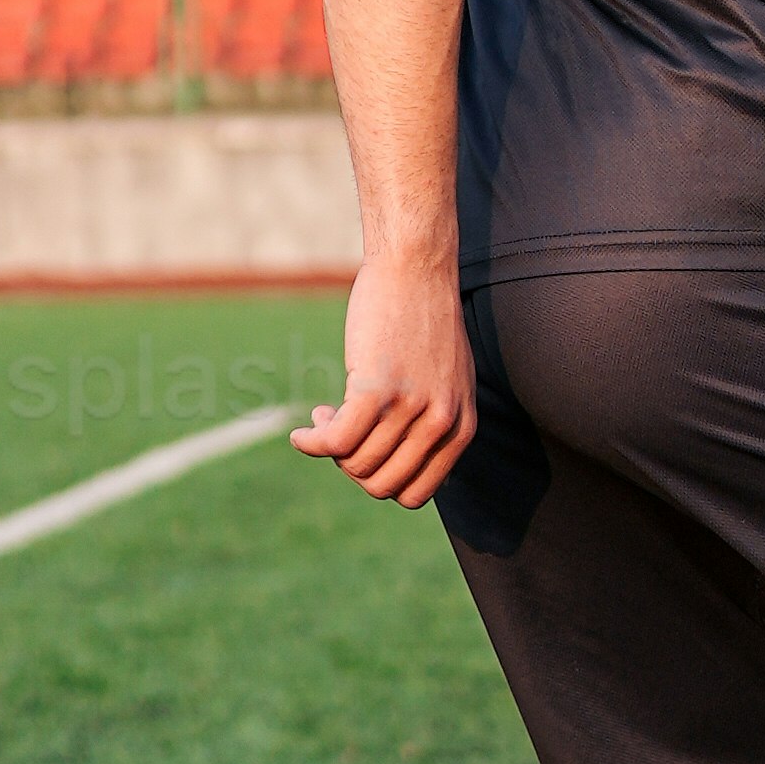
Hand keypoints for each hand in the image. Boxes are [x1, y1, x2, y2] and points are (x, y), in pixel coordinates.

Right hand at [294, 255, 477, 508]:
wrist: (416, 268)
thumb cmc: (424, 319)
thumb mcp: (447, 380)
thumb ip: (433, 422)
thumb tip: (394, 466)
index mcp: (461, 428)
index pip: (414, 494)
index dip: (379, 480)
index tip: (365, 452)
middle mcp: (441, 423)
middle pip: (380, 484)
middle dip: (352, 468)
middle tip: (341, 432)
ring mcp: (410, 408)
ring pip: (355, 464)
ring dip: (330, 447)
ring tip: (327, 414)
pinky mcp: (377, 388)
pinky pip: (336, 442)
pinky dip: (311, 443)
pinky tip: (303, 431)